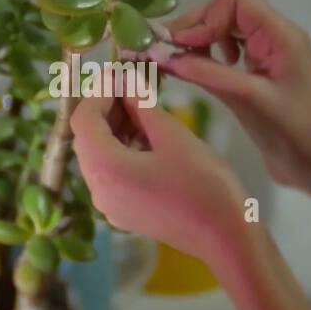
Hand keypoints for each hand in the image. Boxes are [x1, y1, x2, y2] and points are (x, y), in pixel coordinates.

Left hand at [70, 87, 250, 263]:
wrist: (226, 237)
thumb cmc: (204, 184)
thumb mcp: (172, 136)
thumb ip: (142, 106)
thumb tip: (126, 81)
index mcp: (105, 168)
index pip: (84, 119)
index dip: (98, 92)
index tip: (118, 72)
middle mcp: (98, 190)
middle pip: (88, 139)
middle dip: (106, 108)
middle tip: (131, 84)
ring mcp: (109, 205)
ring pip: (99, 156)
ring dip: (115, 128)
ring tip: (142, 105)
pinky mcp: (124, 213)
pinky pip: (112, 174)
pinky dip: (123, 150)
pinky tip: (147, 135)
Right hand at [165, 0, 310, 190]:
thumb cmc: (291, 133)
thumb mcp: (246, 100)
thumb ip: (206, 74)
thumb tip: (163, 56)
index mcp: (280, 35)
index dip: (204, 17)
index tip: (180, 45)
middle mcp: (274, 35)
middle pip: (226, 9)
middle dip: (195, 27)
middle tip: (164, 51)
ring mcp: (267, 51)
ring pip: (224, 27)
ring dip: (200, 39)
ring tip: (180, 61)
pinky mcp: (259, 69)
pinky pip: (228, 47)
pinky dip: (208, 54)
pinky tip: (202, 70)